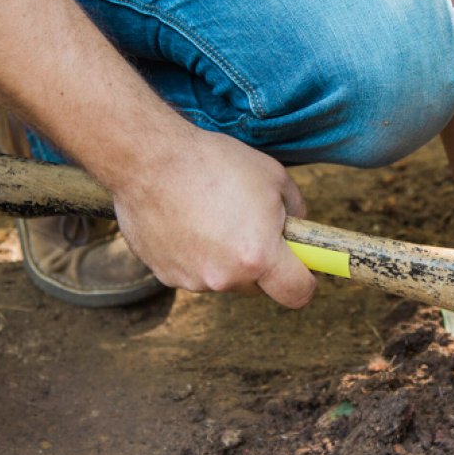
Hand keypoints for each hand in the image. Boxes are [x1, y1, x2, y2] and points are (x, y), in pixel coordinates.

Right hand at [110, 128, 316, 308]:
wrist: (149, 159)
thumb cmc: (214, 163)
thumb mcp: (274, 177)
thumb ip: (296, 211)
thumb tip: (297, 229)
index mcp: (258, 258)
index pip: (297, 294)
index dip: (304, 280)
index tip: (300, 266)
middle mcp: (225, 278)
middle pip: (258, 287)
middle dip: (260, 263)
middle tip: (249, 226)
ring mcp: (192, 280)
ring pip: (223, 277)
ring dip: (224, 257)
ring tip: (211, 215)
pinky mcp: (164, 275)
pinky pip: (192, 270)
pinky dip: (194, 253)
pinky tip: (186, 220)